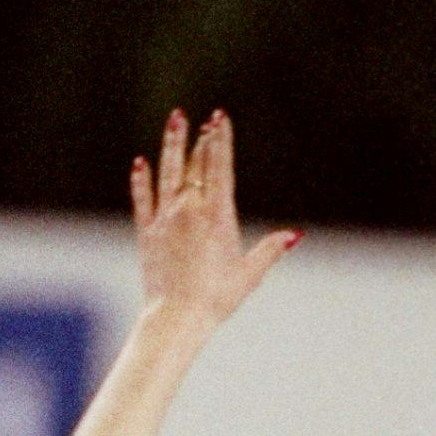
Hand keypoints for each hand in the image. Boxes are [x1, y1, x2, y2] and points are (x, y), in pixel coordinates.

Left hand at [130, 109, 300, 332]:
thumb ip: (270, 250)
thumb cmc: (216, 298)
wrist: (177, 317)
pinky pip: (142, 199)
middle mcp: (190, 211)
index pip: (219, 167)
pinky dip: (142, 180)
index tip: (220, 118)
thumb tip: (294, 235)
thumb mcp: (250, 273)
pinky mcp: (146, 234)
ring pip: (168, 173)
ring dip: (172, 145)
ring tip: (176, 120)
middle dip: (202, 141)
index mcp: (218, 216)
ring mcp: (165, 220)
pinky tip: (141, 163)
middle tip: (205, 120)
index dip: (220, 140)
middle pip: (196, 166)